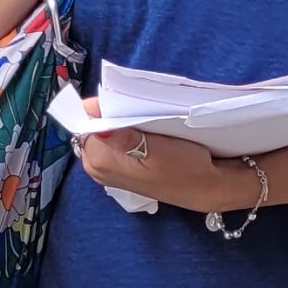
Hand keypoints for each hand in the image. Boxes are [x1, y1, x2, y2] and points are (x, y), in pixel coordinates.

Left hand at [74, 98, 260, 216]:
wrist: (203, 187)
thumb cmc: (183, 169)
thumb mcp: (156, 151)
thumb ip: (123, 138)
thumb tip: (98, 127)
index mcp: (99, 162)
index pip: (84, 122)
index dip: (100, 107)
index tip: (120, 100)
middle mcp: (96, 167)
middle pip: (91, 125)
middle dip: (108, 113)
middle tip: (135, 107)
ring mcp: (105, 167)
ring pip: (102, 130)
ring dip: (118, 119)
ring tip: (140, 115)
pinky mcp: (117, 166)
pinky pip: (111, 139)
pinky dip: (123, 129)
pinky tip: (141, 127)